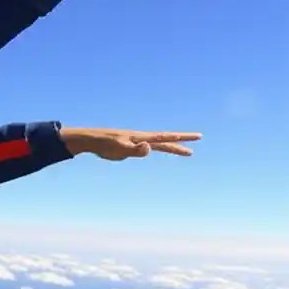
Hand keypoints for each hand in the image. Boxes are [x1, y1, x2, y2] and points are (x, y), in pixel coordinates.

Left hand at [61, 128, 201, 160]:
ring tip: (185, 152)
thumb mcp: (120, 149)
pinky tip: (153, 151)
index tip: (198, 136)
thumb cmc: (104, 145)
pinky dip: (155, 149)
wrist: (90, 140)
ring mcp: (135, 142)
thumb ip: (136, 150)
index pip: (167, 137)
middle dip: (182, 142)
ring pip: (158, 144)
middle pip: (166, 140)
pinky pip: (146, 148)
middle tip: (198, 139)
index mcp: (142, 138)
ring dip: (171, 147)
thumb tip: (149, 148)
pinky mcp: (128, 147)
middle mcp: (141, 138)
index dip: (182, 138)